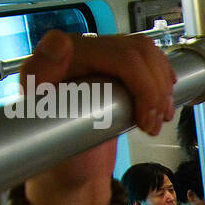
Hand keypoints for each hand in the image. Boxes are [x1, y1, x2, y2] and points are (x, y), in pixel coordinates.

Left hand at [20, 31, 176, 204]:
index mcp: (67, 53)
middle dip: (156, 90)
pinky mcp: (117, 69)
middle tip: (153, 126)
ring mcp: (103, 57)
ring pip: (150, 56)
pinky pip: (149, 61)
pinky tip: (165, 100)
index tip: (144, 122)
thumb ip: (40, 75)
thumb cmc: (50, 146)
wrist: (67, 164)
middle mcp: (85, 48)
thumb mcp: (38, 113)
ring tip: (159, 120)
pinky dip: (163, 80)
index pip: (123, 56)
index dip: (144, 86)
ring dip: (163, 88)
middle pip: (140, 52)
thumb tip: (59, 40)